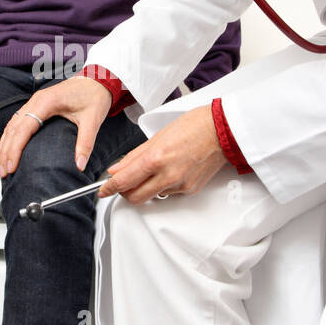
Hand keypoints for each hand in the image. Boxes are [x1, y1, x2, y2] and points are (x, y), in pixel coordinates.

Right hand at [0, 76, 111, 177]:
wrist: (98, 78)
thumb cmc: (94, 95)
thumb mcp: (92, 120)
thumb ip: (85, 143)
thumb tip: (80, 165)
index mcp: (46, 102)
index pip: (23, 129)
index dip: (15, 149)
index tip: (12, 167)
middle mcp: (36, 101)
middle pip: (13, 128)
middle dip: (6, 152)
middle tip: (4, 172)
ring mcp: (34, 102)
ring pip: (11, 125)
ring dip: (5, 145)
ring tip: (3, 166)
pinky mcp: (36, 105)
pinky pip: (17, 122)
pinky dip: (10, 137)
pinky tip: (8, 149)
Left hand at [97, 104, 226, 203]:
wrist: (222, 130)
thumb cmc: (194, 126)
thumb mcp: (157, 137)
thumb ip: (133, 157)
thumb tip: (116, 169)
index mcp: (156, 159)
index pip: (123, 182)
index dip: (108, 188)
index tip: (103, 190)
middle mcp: (168, 176)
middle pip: (135, 197)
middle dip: (125, 192)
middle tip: (123, 183)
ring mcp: (180, 185)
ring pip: (152, 196)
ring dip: (146, 188)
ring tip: (153, 171)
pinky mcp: (190, 190)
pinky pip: (169, 193)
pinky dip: (163, 186)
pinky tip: (169, 171)